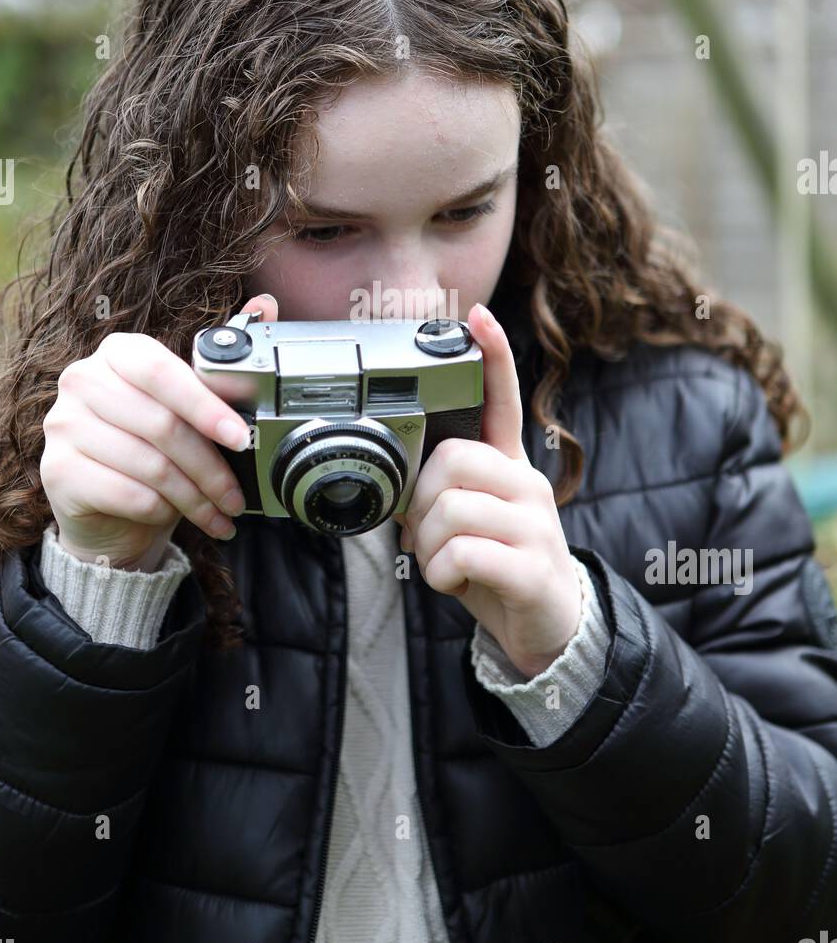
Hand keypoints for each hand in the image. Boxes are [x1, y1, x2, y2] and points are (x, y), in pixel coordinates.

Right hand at [40, 292, 278, 570]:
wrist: (105, 509)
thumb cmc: (153, 448)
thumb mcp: (187, 407)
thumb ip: (222, 360)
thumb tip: (266, 305)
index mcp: (119, 352)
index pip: (163, 372)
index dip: (206, 407)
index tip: (241, 439)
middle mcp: (83, 379)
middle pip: (162, 425)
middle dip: (210, 468)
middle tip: (237, 496)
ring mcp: (63, 424)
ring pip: (150, 465)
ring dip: (194, 498)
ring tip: (219, 514)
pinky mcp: (56, 470)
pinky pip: (127, 493)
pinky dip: (161, 512)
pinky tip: (174, 517)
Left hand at [392, 302, 582, 678]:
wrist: (545, 627)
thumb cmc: (496, 566)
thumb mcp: (469, 522)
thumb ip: (440, 493)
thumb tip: (397, 484)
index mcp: (510, 466)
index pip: (504, 402)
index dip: (493, 358)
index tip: (478, 315)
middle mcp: (528, 484)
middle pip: (453, 459)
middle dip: (421, 501)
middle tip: (424, 535)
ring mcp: (535, 525)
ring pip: (451, 508)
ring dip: (426, 546)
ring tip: (440, 564)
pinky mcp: (531, 567)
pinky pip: (464, 554)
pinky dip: (442, 574)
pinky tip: (454, 583)